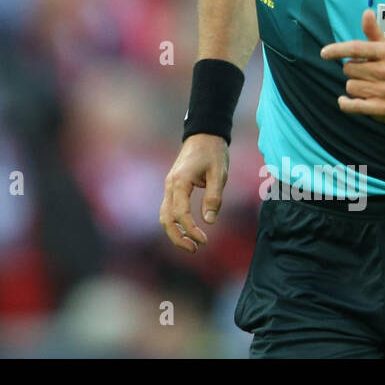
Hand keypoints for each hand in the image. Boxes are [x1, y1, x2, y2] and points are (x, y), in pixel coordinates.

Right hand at [160, 134, 228, 252]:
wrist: (204, 135)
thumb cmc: (213, 152)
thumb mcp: (219, 174)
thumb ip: (214, 197)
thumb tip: (209, 221)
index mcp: (180, 181)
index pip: (180, 213)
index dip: (191, 230)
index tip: (205, 240)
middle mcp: (170, 185)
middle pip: (166, 218)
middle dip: (178, 237)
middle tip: (195, 249)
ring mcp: (169, 186)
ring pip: (164, 215)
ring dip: (175, 232)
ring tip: (192, 245)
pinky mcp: (173, 187)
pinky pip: (169, 209)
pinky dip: (176, 223)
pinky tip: (188, 230)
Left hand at [319, 8, 384, 123]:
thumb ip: (373, 32)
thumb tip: (367, 12)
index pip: (356, 48)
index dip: (337, 50)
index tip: (324, 53)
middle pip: (349, 69)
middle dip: (353, 72)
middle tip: (367, 75)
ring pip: (350, 86)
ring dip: (354, 88)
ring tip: (369, 87)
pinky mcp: (382, 108)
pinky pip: (353, 105)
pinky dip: (346, 103)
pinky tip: (346, 101)